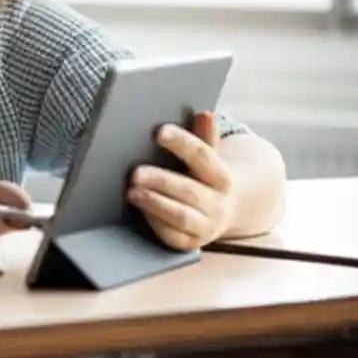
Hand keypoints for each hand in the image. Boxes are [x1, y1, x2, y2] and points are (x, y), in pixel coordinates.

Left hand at [128, 111, 235, 249]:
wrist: (225, 211)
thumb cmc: (203, 177)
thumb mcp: (208, 157)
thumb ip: (204, 136)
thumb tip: (205, 113)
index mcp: (221, 176)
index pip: (203, 156)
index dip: (181, 143)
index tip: (159, 131)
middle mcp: (217, 202)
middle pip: (189, 189)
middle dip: (162, 181)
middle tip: (135, 173)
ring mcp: (206, 225)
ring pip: (181, 215)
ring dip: (156, 204)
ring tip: (132, 193)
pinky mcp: (190, 243)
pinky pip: (173, 236)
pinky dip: (157, 224)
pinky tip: (140, 211)